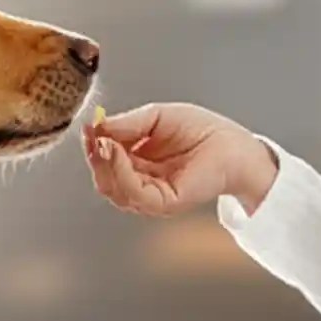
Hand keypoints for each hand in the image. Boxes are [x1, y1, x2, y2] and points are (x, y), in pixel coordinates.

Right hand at [82, 102, 276, 216]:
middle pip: (104, 179)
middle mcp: (141, 182)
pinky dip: (120, 173)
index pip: (106, 161)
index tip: (87, 127)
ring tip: (103, 142)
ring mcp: (151, 195)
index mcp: (137, 163)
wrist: (233, 144)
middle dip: (94, 156)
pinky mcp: (164, 202)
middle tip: (91, 135)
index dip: (93, 145)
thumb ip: (127, 124)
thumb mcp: (156, 118)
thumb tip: (97, 127)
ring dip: (103, 164)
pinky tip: (116, 152)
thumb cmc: (202, 131)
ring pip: (113, 190)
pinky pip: (134, 194)